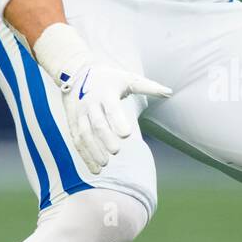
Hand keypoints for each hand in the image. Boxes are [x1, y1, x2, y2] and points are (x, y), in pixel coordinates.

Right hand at [33, 22, 170, 173]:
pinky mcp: (72, 122)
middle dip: (105, 138)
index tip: (127, 134)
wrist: (77, 72)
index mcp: (106, 93)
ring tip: (105, 164)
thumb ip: (149, 87)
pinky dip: (85, 156)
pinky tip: (95, 169)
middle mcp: (91, 104)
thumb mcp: (128, 78)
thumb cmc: (110, 78)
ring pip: (84, 134)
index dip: (118, 121)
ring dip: (93, 150)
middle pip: (97, 123)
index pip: (112, 108)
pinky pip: (77, 141)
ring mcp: (80, 114)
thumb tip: (169, 92)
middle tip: (116, 151)